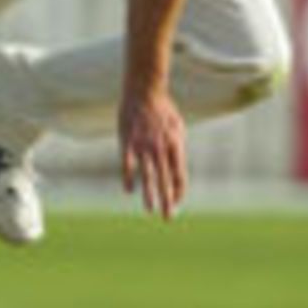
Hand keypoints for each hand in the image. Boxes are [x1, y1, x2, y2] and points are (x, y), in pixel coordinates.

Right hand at [118, 90, 187, 219]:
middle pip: (166, 179)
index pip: (180, 174)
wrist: (145, 89)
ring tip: (150, 210)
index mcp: (176, 144)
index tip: (177, 203)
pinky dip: (128, 177)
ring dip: (149, 194)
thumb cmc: (163, 109)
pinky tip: (128, 190)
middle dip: (167, 200)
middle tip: (168, 217)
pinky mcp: (128, 140)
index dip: (179, 191)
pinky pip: (128, 163)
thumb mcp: (177, 127)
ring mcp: (144, 144)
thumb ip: (177, 148)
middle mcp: (161, 147)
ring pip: (147, 174)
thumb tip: (176, 169)